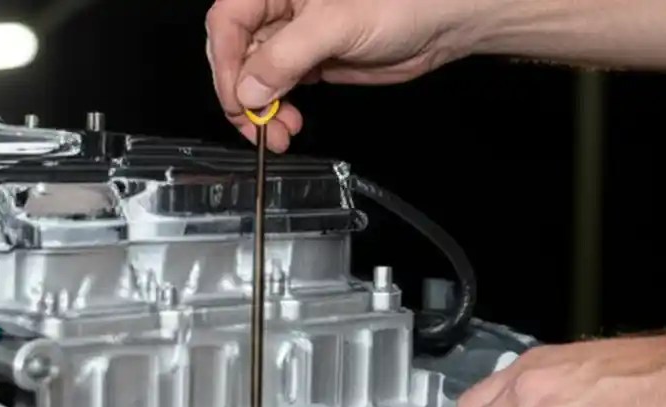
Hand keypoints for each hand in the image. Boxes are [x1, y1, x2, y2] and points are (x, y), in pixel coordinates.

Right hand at [206, 0, 483, 150]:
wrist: (442, 22)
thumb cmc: (400, 3)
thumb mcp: (338, 25)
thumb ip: (286, 56)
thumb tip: (247, 92)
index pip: (227, 23)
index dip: (224, 62)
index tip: (236, 99)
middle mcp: (278, 9)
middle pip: (235, 53)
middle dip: (241, 94)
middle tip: (257, 128)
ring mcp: (291, 36)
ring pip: (253, 77)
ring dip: (259, 110)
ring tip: (278, 134)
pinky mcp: (307, 61)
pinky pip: (276, 88)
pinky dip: (277, 111)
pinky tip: (290, 125)